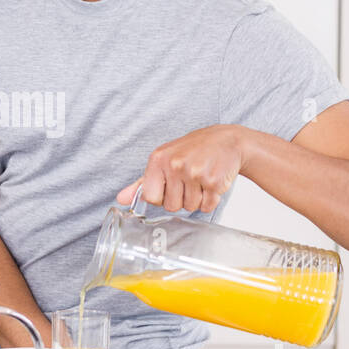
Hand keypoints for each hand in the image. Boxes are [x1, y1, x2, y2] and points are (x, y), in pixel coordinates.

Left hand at [116, 124, 246, 213]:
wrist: (227, 141)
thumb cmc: (194, 150)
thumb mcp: (164, 160)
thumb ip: (142, 182)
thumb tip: (121, 199)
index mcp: (158, 159)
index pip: (150, 197)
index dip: (161, 197)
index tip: (170, 186)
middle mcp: (175, 165)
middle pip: (171, 206)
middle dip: (181, 199)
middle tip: (189, 181)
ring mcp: (195, 173)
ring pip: (190, 207)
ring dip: (197, 199)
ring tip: (201, 180)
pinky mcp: (214, 181)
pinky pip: (207, 206)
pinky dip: (211, 200)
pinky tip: (212, 183)